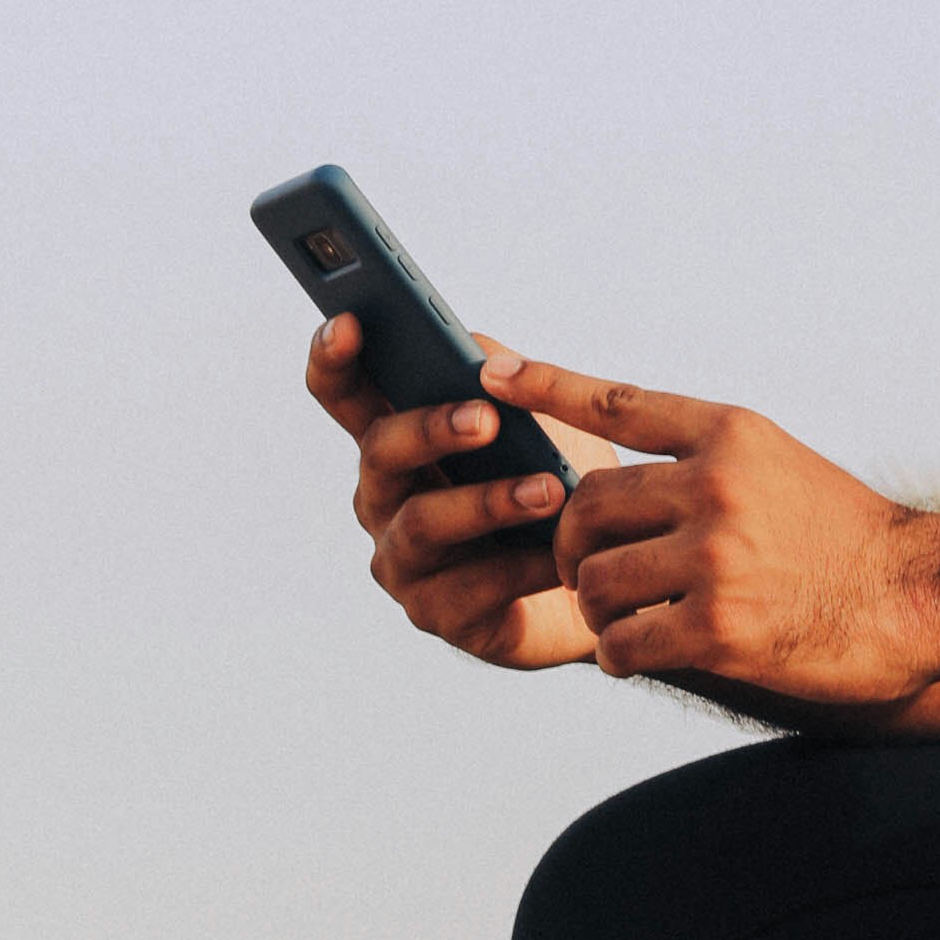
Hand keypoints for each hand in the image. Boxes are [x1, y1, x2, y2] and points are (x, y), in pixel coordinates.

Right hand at [305, 314, 617, 671]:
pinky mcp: (441, 615)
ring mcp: (404, 560)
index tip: (349, 324)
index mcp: (397, 438)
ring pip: (422, 524)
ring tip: (548, 489)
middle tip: (486, 420)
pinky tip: (557, 556)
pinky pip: (468, 590)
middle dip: (429, 430)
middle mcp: (385, 498)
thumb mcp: (540, 417)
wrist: (604, 571)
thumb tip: (484, 357)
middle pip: (380, 453)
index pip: (344, 392)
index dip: (334, 359)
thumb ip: (505, 378)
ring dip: (486, 502)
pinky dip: (517, 567)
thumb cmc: (558, 480)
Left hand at [475, 353, 939, 710]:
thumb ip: (703, 459)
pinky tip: (639, 654)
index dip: (546, 387)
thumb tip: (614, 480)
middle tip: (585, 572)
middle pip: (586, 506)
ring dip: (594, 608)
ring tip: (620, 619)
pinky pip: (622, 643)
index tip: (490, 373)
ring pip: (594, 579)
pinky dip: (618, 655)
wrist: (921, 597)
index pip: (616, 404)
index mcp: (730, 434)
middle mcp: (717, 486)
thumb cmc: (843, 536)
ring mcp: (717, 558)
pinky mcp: (719, 630)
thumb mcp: (777, 462)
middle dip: (570, 546)